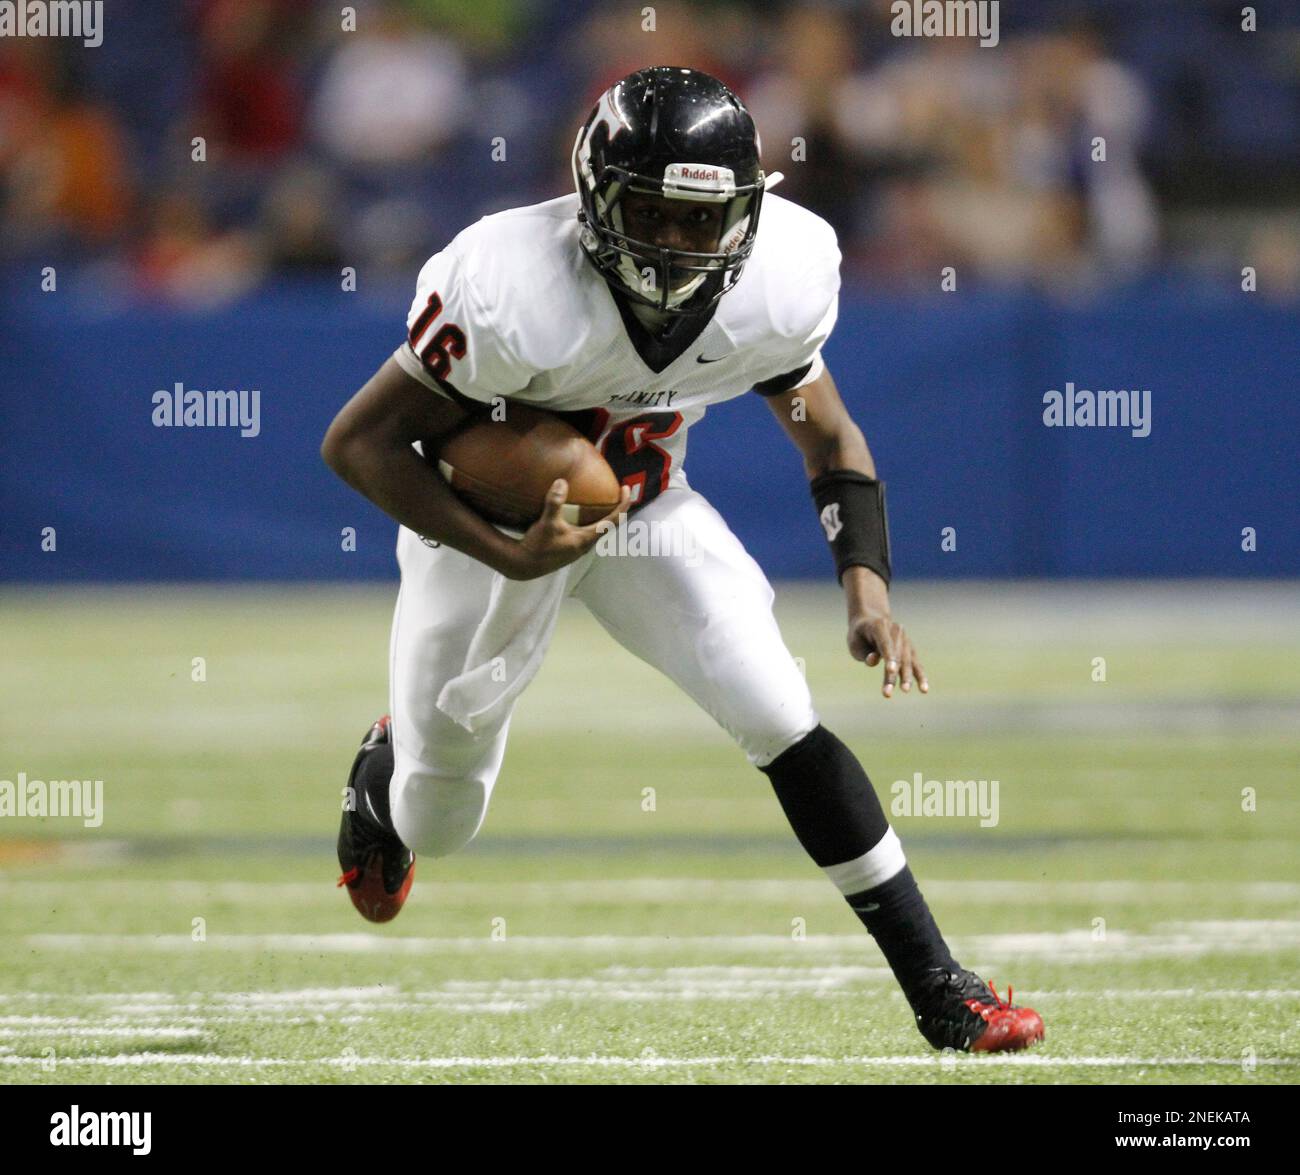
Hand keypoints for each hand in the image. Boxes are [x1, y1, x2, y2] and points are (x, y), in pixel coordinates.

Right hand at [504, 478, 629, 580]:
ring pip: (597, 530)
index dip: (623, 505)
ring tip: (602, 502)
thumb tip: (561, 481)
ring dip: (603, 516)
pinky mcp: (569, 549)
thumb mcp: (547, 523)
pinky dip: (590, 521)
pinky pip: (586, 532)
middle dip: (616, 509)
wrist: (524, 565)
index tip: (627, 489)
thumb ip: (555, 502)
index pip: (613, 521)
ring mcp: (578, 549)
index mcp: (586, 539)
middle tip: (617, 493)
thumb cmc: (538, 546)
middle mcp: (586, 545)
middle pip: (609, 526)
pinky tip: (580, 515)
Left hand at [842, 568, 927, 698]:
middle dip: (894, 674)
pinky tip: (924, 690)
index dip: (889, 657)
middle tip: (888, 691)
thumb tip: (873, 661)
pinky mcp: (910, 649)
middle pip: (897, 655)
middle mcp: (895, 630)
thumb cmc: (859, 636)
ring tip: (905, 691)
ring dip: (906, 677)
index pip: (886, 643)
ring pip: (907, 660)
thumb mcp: (855, 643)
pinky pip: (916, 664)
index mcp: (880, 626)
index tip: (891, 670)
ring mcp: (905, 639)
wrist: (871, 621)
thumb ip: (864, 653)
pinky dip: (920, 677)